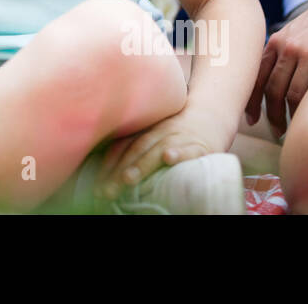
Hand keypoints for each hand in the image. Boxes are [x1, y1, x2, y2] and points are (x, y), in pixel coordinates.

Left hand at [96, 107, 231, 198]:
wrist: (210, 117)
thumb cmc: (175, 133)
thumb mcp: (152, 134)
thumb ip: (132, 147)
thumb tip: (105, 174)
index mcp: (144, 131)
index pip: (122, 146)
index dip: (108, 165)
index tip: (97, 185)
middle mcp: (158, 132)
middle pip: (135, 150)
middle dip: (119, 171)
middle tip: (106, 190)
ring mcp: (178, 137)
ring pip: (157, 150)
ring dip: (142, 164)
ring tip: (128, 178)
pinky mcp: (199, 145)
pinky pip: (188, 149)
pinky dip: (179, 153)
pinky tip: (169, 158)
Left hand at [244, 0, 307, 138]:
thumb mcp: (297, 30)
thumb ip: (283, 52)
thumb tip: (269, 83)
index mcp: (278, 41)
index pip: (258, 76)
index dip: (251, 101)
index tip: (251, 120)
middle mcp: (292, 47)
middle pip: (275, 90)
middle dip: (273, 115)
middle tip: (277, 132)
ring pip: (296, 95)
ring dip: (293, 118)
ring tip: (295, 131)